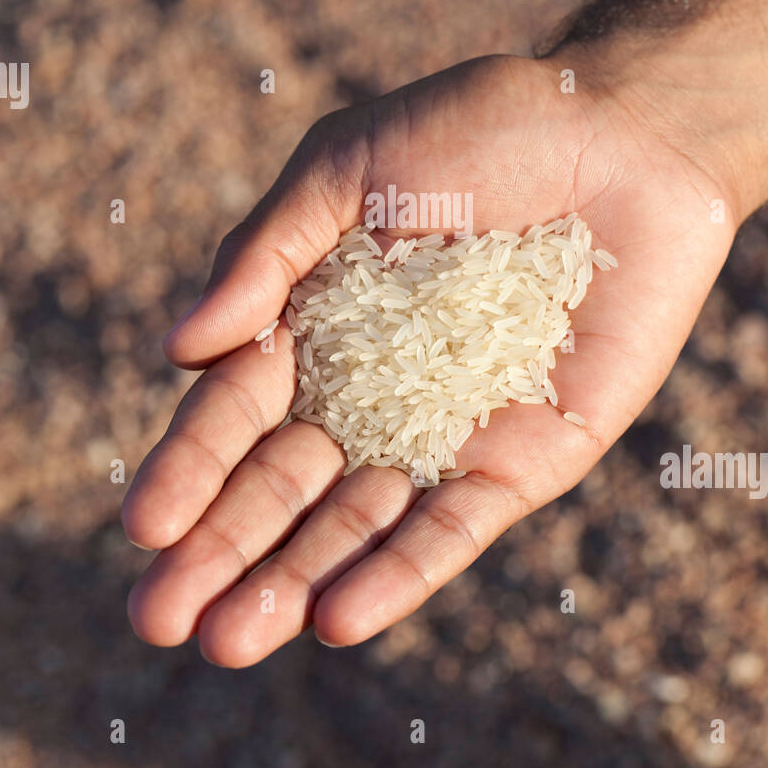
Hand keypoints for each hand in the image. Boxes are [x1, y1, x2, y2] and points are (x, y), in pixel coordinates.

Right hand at [123, 52, 735, 665]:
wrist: (623, 132)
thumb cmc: (480, 128)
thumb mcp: (349, 168)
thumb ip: (267, 254)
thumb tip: (179, 351)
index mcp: (318, 328)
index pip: (239, 414)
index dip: (190, 468)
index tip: (144, 526)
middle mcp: (373, 394)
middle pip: (286, 486)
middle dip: (221, 552)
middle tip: (157, 621)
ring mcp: (449, 432)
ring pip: (358, 523)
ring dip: (295, 581)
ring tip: (229, 639)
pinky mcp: (526, 457)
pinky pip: (456, 525)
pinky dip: (401, 571)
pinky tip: (339, 621)